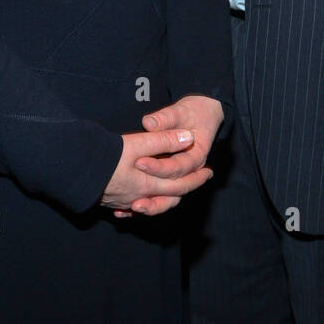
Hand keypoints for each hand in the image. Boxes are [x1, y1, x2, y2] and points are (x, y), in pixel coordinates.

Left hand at [107, 96, 224, 218]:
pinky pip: (157, 198)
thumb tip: (149, 123)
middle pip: (175, 189)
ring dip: (151, 206)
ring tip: (133, 208)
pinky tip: (124, 212)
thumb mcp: (179, 112)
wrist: (199, 117)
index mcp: (196, 156)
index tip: (139, 162)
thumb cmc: (190, 114)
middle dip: (154, 194)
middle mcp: (190, 172)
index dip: (159, 166)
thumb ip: (165, 118)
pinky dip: (143, 206)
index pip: (178, 166)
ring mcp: (179, 179)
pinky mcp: (168, 182)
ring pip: (168, 199)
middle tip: (135, 198)